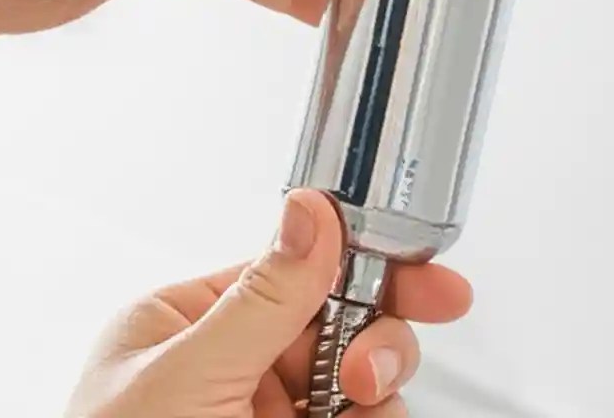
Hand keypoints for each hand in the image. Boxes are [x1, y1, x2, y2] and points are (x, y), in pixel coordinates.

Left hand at [64, 189, 471, 417]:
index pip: (293, 270)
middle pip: (339, 324)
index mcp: (184, 326)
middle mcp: (227, 370)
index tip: (429, 284)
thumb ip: (261, 301)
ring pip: (360, 385)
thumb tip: (309, 215)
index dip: (367, 267)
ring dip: (373, 400)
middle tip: (367, 375)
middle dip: (371, 345)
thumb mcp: (189, 381)